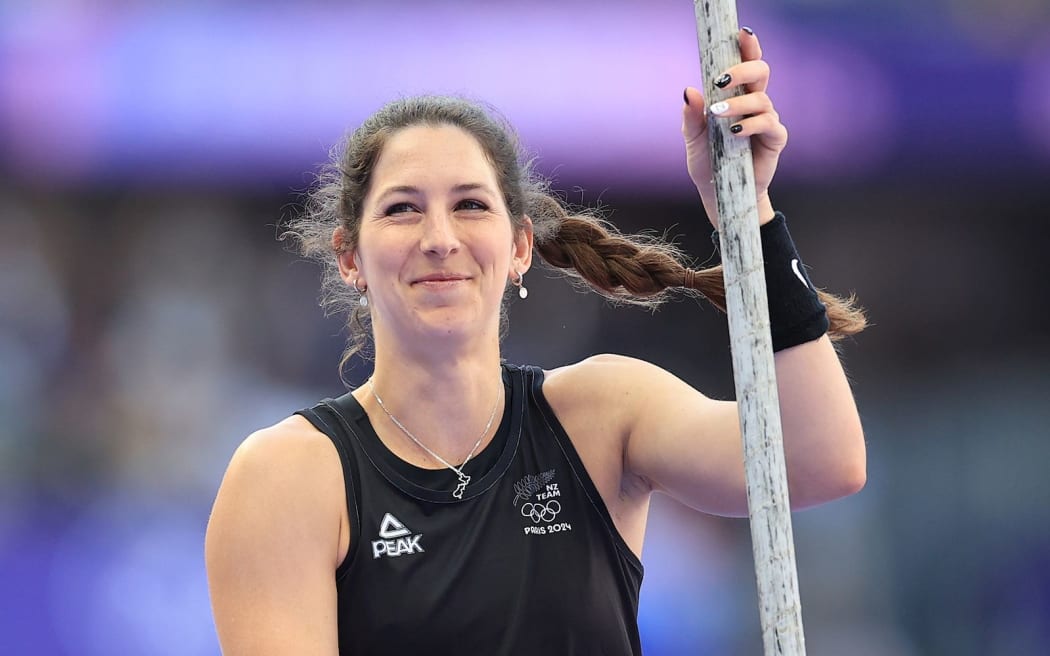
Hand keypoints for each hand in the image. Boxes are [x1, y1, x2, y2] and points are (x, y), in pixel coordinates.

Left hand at [682, 28, 787, 228]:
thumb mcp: (692, 140)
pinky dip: (750, 125)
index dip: (747, 47)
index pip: (746, 64)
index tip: (741, 32)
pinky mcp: (774, 139)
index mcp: (737, 96)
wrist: (718, 194)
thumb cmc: (708, 163)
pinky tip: (735, 132)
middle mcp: (755, 104)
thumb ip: (692, 116)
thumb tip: (689, 91)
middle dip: (743, 68)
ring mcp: (766, 121)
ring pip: (761, 99)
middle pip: (761, 71)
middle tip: (721, 79)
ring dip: (739, 103)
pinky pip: (768, 124)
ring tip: (719, 114)